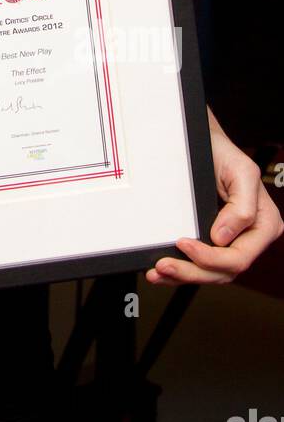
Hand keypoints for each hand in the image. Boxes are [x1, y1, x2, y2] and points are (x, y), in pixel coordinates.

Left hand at [145, 107, 283, 285]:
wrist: (205, 146)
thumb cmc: (224, 154)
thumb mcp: (241, 171)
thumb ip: (242, 206)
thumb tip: (223, 237)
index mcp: (263, 225)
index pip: (239, 256)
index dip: (211, 258)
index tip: (184, 244)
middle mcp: (249, 237)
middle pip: (222, 270)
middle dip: (191, 272)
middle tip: (164, 265)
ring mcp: (230, 242)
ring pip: (209, 272)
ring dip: (182, 275)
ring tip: (157, 272)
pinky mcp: (211, 242)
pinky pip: (199, 264)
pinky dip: (180, 269)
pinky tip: (162, 271)